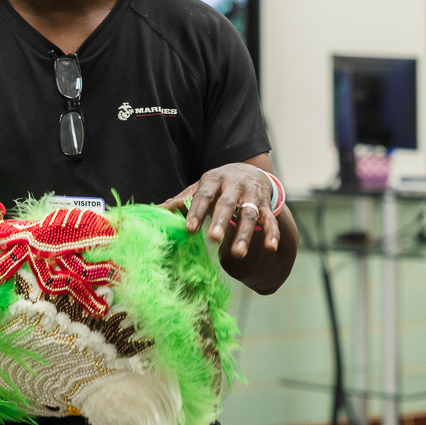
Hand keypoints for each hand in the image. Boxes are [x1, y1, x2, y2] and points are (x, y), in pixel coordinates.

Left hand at [161, 162, 279, 259]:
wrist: (249, 170)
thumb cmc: (217, 186)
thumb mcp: (200, 188)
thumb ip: (181, 201)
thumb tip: (153, 211)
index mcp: (213, 180)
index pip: (204, 195)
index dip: (196, 211)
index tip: (188, 228)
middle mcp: (234, 186)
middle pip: (227, 204)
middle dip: (220, 221)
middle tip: (213, 238)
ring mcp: (252, 196)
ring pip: (250, 215)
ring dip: (245, 234)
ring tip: (238, 253)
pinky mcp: (266, 205)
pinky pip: (271, 220)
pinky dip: (272, 233)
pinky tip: (271, 248)